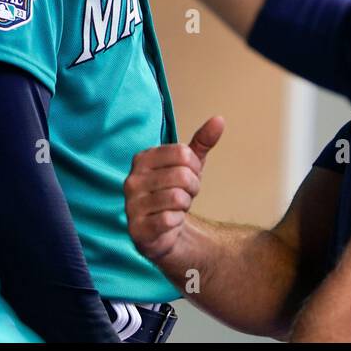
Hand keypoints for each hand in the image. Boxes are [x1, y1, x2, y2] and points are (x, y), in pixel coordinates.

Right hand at [124, 116, 225, 262]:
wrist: (163, 231)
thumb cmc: (175, 192)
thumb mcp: (190, 165)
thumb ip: (202, 141)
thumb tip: (219, 119)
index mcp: (142, 158)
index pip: (183, 153)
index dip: (194, 167)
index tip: (188, 176)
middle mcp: (132, 179)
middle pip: (182, 175)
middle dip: (192, 188)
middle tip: (184, 195)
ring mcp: (132, 205)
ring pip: (177, 198)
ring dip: (185, 205)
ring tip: (176, 208)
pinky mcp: (137, 228)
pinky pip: (169, 219)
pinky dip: (177, 221)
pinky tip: (170, 222)